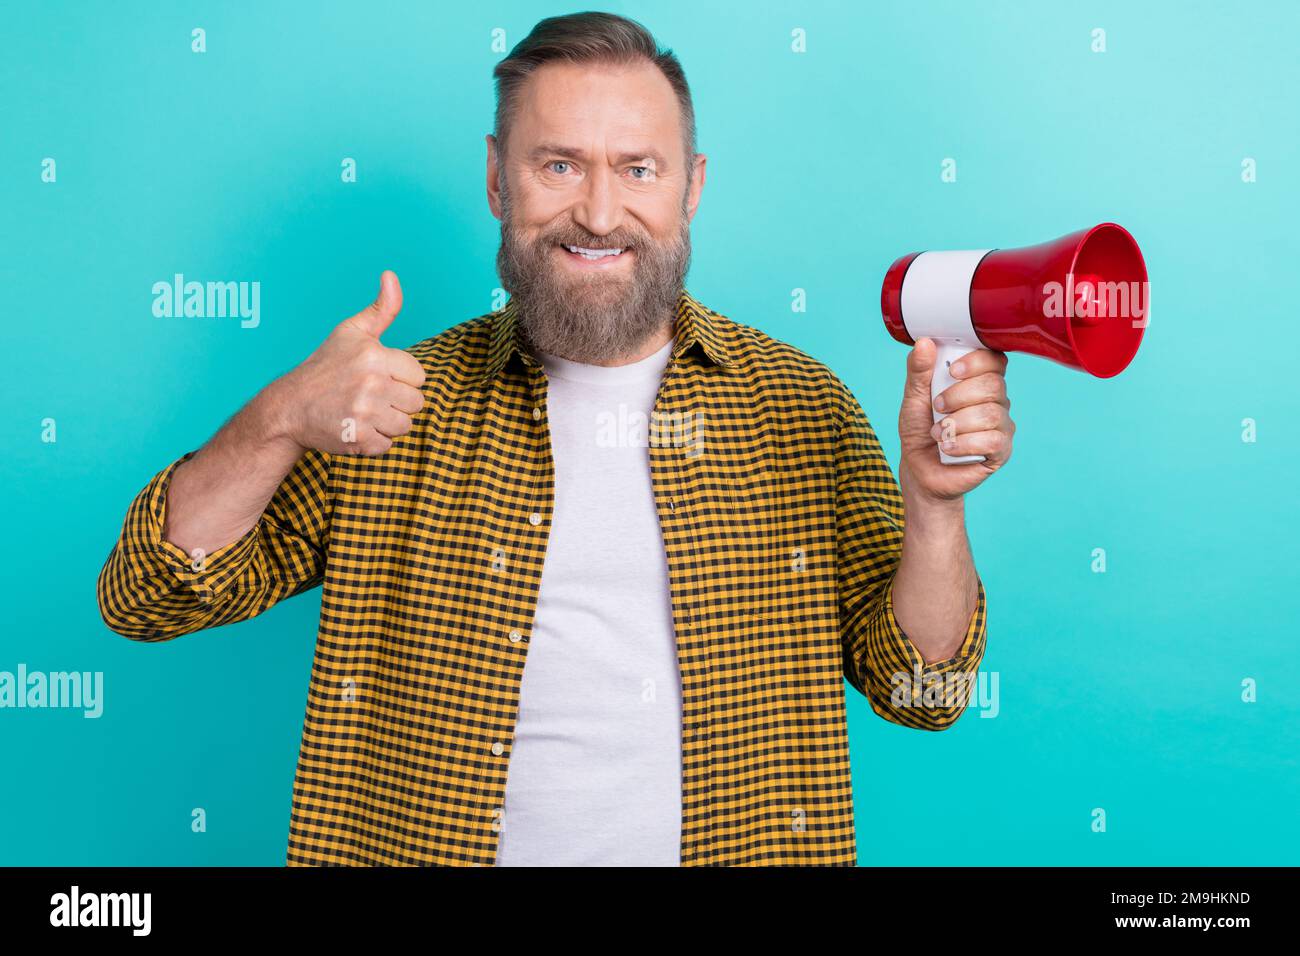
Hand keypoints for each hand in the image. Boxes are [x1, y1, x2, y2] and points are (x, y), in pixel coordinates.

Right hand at [275, 270, 426, 455]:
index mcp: (375, 355)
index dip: (401, 379)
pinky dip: (373, 442)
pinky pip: (388, 446)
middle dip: (397, 403)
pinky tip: (354, 427)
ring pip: (405, 426)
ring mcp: (365, 412)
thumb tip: (391, 275)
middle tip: (368, 397)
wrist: (289, 407)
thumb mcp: (351, 332)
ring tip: (361, 412)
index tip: (377, 377)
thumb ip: (381, 309)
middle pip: (416, 403)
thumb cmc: (324, 367)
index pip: (419, 376)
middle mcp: (372, 383)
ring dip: (387, 424)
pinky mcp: (358, 438)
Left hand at [898, 337, 1013, 502]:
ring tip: (937, 433)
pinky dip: (963, 443)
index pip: (994, 359)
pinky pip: (992, 441)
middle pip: (993, 385)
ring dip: (956, 424)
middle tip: (937, 407)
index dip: (977, 362)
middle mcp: (996, 400)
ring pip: (990, 414)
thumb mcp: (913, 397)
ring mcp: (1001, 425)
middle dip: (958, 396)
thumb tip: (924, 343)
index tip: (952, 371)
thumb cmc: (920, 430)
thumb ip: (919, 371)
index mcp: (978, 380)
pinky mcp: (1001, 451)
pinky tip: (948, 448)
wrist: (920, 469)